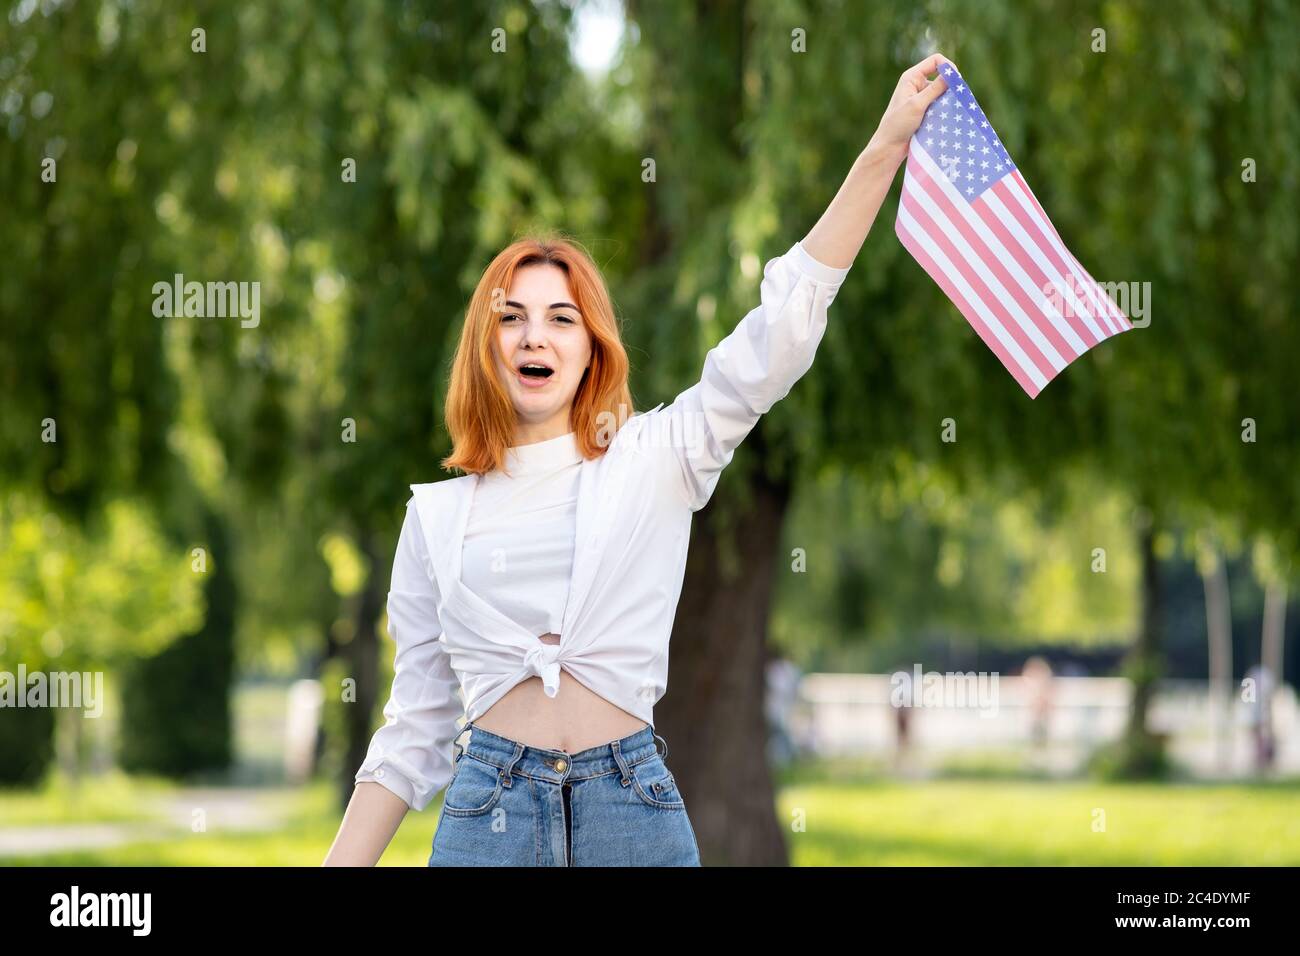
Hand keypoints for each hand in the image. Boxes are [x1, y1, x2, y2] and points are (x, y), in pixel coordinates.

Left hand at [866, 52, 953, 166]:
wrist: (889, 147)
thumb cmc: (898, 125)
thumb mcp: (917, 104)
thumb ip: (935, 89)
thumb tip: (953, 74)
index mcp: (911, 77)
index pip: (936, 61)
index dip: (948, 67)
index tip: (956, 81)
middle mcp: (917, 84)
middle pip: (941, 75)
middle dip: (950, 85)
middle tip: (955, 100)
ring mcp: (921, 97)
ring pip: (942, 91)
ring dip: (948, 99)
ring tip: (950, 111)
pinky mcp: (924, 109)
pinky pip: (940, 103)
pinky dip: (945, 108)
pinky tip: (947, 117)